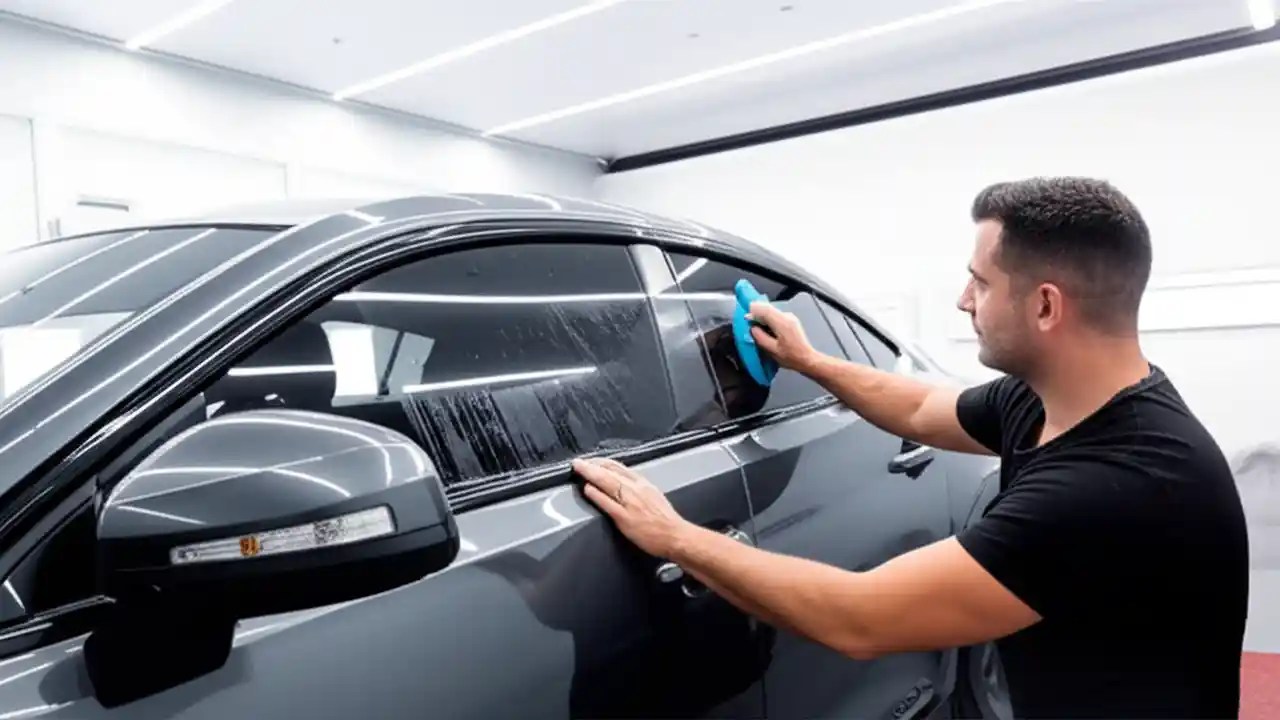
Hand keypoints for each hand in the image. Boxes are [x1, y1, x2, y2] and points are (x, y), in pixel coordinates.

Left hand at [572, 457, 692, 558]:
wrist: (675, 536)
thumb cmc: (666, 520)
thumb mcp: (653, 495)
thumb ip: (637, 488)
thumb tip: (622, 483)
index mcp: (643, 483)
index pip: (618, 467)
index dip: (602, 462)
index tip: (591, 461)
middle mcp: (636, 489)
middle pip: (610, 471)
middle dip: (592, 465)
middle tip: (578, 462)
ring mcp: (630, 503)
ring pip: (607, 483)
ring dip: (590, 474)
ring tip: (579, 469)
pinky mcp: (625, 518)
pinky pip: (608, 503)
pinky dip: (596, 495)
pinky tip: (587, 489)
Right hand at [747, 301, 818, 371]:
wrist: (807, 359)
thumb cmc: (791, 357)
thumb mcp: (772, 350)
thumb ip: (759, 337)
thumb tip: (752, 328)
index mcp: (781, 322)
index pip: (763, 308)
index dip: (752, 312)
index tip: (747, 320)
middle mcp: (786, 316)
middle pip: (766, 307)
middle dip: (757, 315)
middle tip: (752, 327)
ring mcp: (789, 317)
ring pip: (770, 311)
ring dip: (763, 318)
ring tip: (761, 331)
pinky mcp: (790, 320)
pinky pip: (775, 315)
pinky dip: (769, 321)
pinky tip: (769, 332)